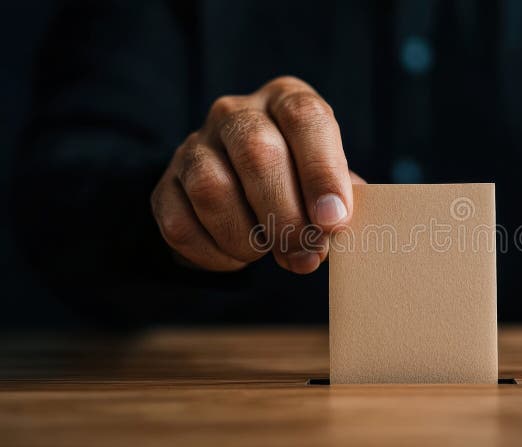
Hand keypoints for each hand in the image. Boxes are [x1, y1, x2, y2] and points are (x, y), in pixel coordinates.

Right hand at [150, 76, 363, 272]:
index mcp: (285, 99)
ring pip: (212, 189)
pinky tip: (236, 257)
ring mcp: (194, 146)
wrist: (248, 200)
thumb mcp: (332, 184)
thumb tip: (336, 223)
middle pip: (256, 152)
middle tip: (306, 251)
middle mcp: (235, 113)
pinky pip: (180, 224)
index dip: (322, 171)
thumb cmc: (303, 187)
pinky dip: (213, 253)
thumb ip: (341, 202)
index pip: (304, 117)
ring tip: (268, 252)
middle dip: (287, 214)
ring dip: (247, 237)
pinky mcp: (165, 187)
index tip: (333, 220)